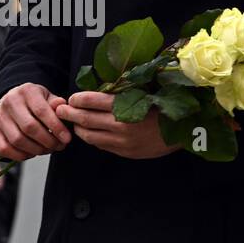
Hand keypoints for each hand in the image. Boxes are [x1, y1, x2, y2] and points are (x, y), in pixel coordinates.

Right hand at [0, 83, 72, 160]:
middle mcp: (9, 102)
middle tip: (58, 146)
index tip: (67, 139)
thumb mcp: (47, 97)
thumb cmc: (34, 102)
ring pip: (18, 140)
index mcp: (26, 91)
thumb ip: (56, 104)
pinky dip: (20, 155)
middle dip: (47, 141)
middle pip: (30, 128)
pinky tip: (31, 153)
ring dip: (36, 150)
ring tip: (47, 150)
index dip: (56, 127)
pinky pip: (4, 149)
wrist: (10, 99)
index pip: (42, 111)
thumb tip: (63, 109)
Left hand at [56, 90, 182, 159]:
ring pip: (89, 135)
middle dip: (70, 113)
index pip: (91, 101)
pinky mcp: (124, 152)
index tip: (72, 97)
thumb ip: (120, 93)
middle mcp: (120, 124)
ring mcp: (121, 141)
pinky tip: (89, 132)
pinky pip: (101, 145)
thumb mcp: (143, 93)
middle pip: (85, 119)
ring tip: (73, 122)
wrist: (183, 130)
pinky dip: (91, 138)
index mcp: (125, 106)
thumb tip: (96, 90)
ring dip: (78, 128)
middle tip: (60, 109)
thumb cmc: (161, 106)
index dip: (77, 99)